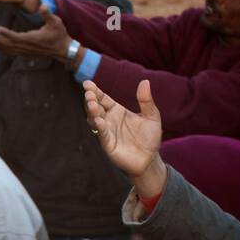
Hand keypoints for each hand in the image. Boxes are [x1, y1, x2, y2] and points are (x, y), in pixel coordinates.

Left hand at [0, 11, 70, 59]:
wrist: (61, 49)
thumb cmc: (59, 34)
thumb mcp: (56, 22)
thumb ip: (47, 14)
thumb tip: (43, 6)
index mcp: (32, 39)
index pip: (16, 37)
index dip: (6, 33)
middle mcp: (26, 47)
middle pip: (7, 44)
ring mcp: (24, 51)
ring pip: (7, 49)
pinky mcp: (24, 53)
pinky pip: (9, 51)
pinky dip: (1, 48)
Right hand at [84, 78, 165, 196]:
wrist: (150, 158)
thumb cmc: (149, 137)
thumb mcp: (151, 115)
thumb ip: (146, 100)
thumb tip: (145, 81)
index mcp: (117, 111)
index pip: (103, 99)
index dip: (95, 91)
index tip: (88, 83)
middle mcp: (109, 120)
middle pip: (96, 108)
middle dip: (91, 100)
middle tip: (88, 93)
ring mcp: (107, 132)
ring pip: (95, 120)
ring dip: (92, 112)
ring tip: (92, 104)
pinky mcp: (108, 145)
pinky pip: (102, 135)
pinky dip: (99, 128)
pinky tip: (99, 121)